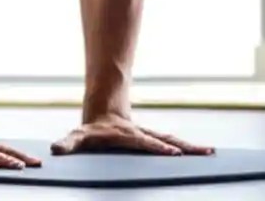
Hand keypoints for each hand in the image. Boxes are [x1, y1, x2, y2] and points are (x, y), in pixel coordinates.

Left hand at [52, 113, 214, 155]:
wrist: (103, 111)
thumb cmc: (91, 130)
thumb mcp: (78, 136)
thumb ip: (68, 143)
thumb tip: (55, 149)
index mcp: (127, 136)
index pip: (144, 142)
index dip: (156, 147)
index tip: (171, 152)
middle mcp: (142, 134)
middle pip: (164, 139)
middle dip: (182, 146)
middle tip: (201, 152)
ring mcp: (150, 135)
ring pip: (173, 139)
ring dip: (191, 147)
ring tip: (210, 152)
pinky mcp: (156, 138)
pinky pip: (174, 143)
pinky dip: (190, 148)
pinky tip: (207, 152)